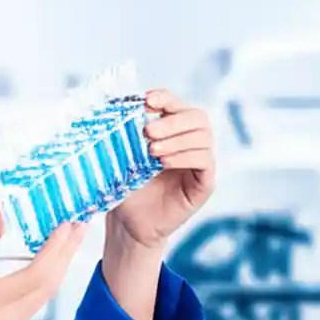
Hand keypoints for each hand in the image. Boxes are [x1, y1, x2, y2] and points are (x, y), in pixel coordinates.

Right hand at [0, 218, 87, 319]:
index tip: (65, 224)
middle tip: (80, 224)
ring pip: (48, 292)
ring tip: (72, 237)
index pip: (37, 274)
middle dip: (67, 253)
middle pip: (50, 284)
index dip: (55, 248)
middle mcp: (9, 316)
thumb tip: (6, 210)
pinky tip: (53, 258)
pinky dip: (50, 275)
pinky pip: (39, 298)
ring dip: (62, 264)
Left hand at [105, 89, 216, 249]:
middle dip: (172, 120)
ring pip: (203, 137)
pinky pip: (205, 162)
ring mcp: (201, 163)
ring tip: (152, 151)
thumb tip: (115, 104)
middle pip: (197, 117)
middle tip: (147, 132)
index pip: (178, 104)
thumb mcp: (123, 154)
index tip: (147, 100)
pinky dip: (186, 157)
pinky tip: (164, 163)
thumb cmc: (127, 187)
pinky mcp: (204, 183)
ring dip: (177, 139)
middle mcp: (191, 143)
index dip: (166, 98)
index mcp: (173, 130)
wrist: (129, 222)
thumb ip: (125, 130)